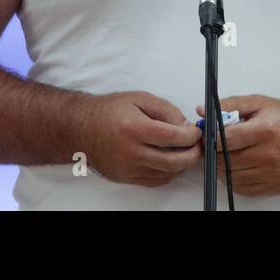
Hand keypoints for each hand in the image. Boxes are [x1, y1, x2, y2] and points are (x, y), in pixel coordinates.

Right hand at [82, 91, 202, 186]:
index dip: (190, 136)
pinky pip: (155, 181)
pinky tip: (170, 161)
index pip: (172, 137)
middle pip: (173, 161)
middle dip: (192, 154)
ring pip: (166, 174)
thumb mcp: (139, 98)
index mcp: (134, 128)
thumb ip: (165, 110)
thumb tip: (185, 125)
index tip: (196, 132)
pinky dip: (168, 173)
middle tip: (197, 146)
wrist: (81, 128)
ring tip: (185, 152)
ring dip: (182, 165)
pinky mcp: (126, 178)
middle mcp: (131, 152)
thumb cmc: (110, 110)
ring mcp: (128, 168)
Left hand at [196, 94, 279, 196]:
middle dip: (215, 153)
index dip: (212, 138)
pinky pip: (242, 188)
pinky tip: (238, 167)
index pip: (225, 140)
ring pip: (230, 176)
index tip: (210, 135)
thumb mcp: (260, 103)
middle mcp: (267, 155)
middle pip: (225, 160)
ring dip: (222, 167)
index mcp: (264, 130)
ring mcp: (270, 174)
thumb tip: (202, 112)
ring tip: (227, 155)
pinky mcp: (272, 187)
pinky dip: (233, 179)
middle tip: (216, 146)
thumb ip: (230, 105)